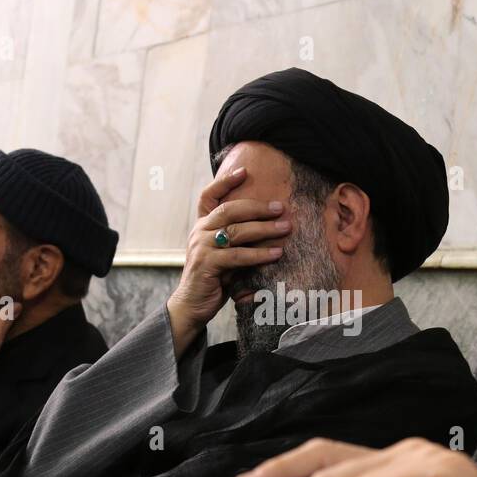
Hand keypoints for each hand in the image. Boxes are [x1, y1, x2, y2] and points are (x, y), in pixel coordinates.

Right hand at [165, 166, 287, 356]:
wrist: (191, 306)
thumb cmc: (213, 280)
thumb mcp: (225, 255)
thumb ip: (238, 242)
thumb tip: (270, 229)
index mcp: (202, 226)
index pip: (209, 196)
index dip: (224, 181)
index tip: (244, 171)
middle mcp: (199, 232)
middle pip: (230, 210)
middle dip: (258, 207)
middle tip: (281, 208)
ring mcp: (202, 247)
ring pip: (236, 231)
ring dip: (264, 229)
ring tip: (285, 228)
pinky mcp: (207, 264)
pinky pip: (237, 255)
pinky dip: (259, 255)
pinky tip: (276, 254)